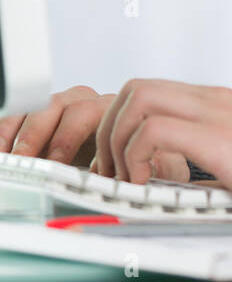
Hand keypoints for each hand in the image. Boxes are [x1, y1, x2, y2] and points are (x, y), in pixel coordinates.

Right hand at [0, 84, 188, 179]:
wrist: (153, 153)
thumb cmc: (157, 158)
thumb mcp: (165, 164)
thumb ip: (156, 167)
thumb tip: (140, 177)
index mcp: (119, 112)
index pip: (89, 112)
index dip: (69, 137)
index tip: (56, 163)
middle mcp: (92, 105)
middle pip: (61, 105)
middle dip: (40, 134)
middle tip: (27, 161)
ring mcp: (70, 111)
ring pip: (42, 108)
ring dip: (22, 132)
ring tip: (10, 158)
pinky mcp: (52, 121)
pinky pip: (27, 115)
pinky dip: (11, 128)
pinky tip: (3, 150)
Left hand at [94, 79, 231, 230]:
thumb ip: (208, 171)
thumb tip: (170, 190)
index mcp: (221, 106)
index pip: (152, 92)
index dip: (124, 126)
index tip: (120, 167)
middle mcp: (216, 100)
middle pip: (137, 87)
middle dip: (111, 130)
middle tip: (114, 173)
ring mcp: (219, 114)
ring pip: (138, 98)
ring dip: (119, 141)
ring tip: (130, 181)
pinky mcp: (221, 138)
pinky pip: (154, 129)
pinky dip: (137, 156)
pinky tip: (148, 185)